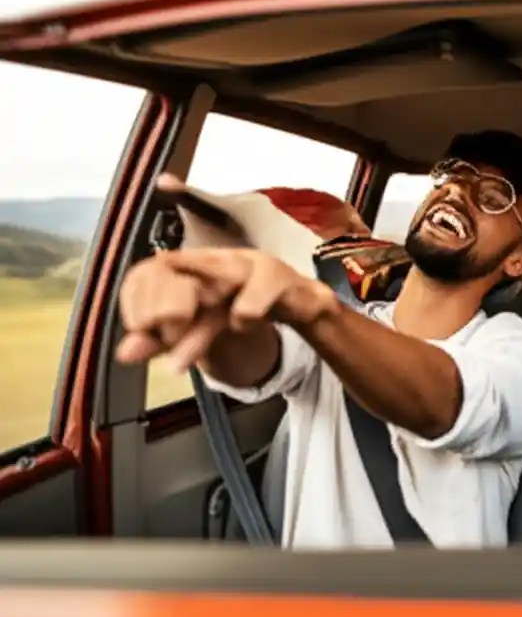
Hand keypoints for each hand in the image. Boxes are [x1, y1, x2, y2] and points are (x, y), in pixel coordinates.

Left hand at [116, 247, 329, 370]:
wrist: (302, 303)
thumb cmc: (243, 305)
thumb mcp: (200, 327)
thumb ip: (164, 340)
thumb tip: (124, 354)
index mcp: (189, 268)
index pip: (146, 272)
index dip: (136, 303)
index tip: (141, 333)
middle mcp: (213, 260)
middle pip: (172, 267)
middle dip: (163, 309)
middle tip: (166, 340)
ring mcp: (248, 265)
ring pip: (216, 277)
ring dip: (200, 324)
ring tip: (186, 357)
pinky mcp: (280, 279)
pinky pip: (260, 290)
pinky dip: (246, 312)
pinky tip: (243, 325)